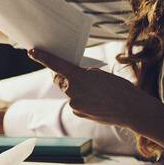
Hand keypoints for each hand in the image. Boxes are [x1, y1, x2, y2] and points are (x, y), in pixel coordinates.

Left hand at [27, 48, 148, 128]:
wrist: (131, 110)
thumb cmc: (120, 88)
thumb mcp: (100, 74)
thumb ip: (84, 74)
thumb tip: (74, 78)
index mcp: (79, 77)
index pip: (55, 65)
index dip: (42, 57)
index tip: (32, 51)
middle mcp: (72, 91)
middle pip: (60, 80)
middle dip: (63, 76)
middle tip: (74, 74)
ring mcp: (74, 104)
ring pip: (69, 92)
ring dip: (77, 89)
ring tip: (96, 92)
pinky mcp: (78, 113)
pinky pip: (75, 102)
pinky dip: (82, 100)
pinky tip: (96, 101)